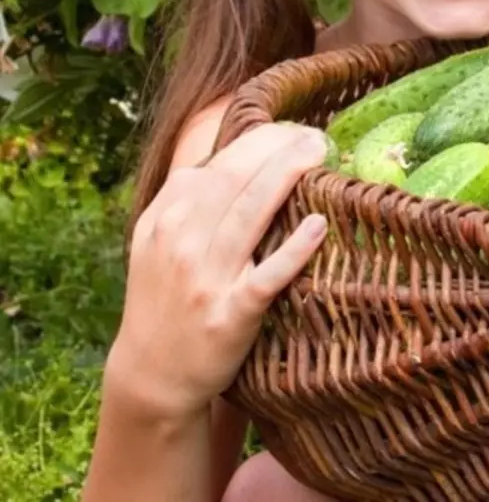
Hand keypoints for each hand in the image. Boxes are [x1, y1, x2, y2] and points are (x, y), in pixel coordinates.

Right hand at [109, 122, 329, 420]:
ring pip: (249, 216)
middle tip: (316, 135)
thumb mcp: (155, 244)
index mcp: (167, 220)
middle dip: (276, 150)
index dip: (258, 143)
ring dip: (285, 178)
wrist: (151, 375)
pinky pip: (266, 276)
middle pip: (234, 181)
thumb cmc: (164, 300)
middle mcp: (182, 243)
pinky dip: (293, 250)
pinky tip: (319, 224)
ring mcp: (207, 279)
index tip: (292, 131)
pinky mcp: (231, 315)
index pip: (216, 166)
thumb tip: (228, 156)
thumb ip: (184, 200)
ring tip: (318, 152)